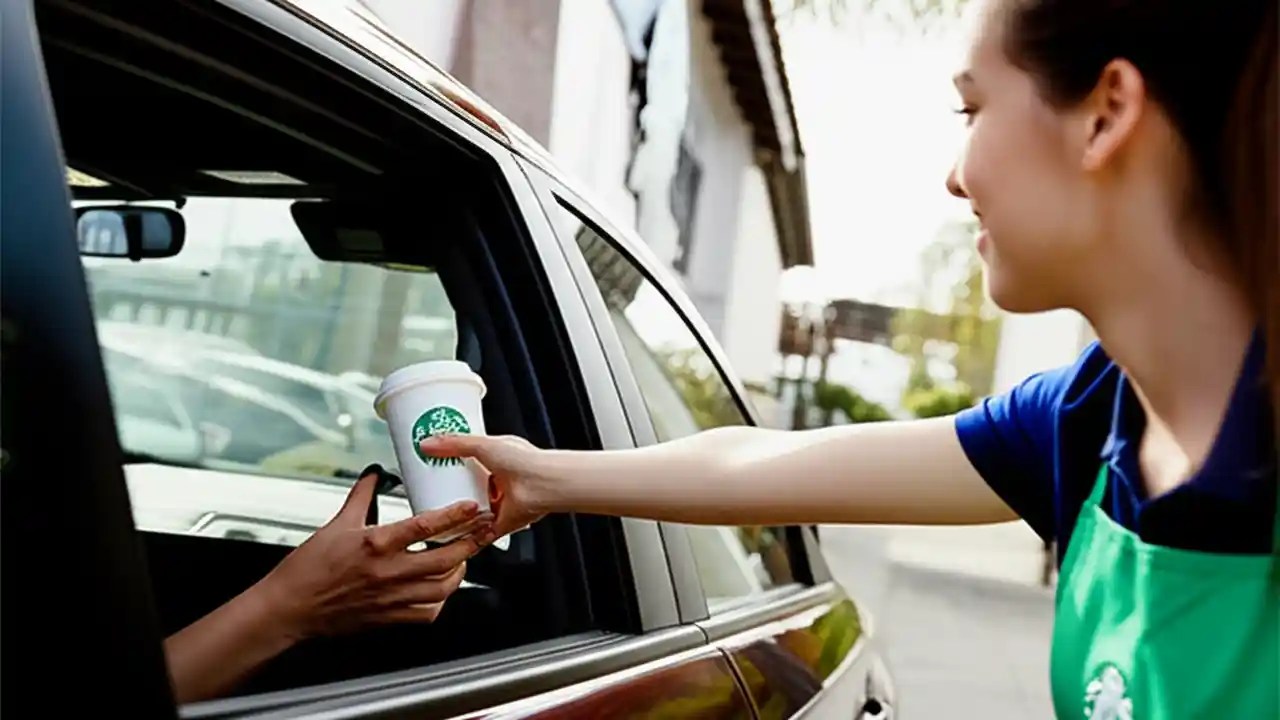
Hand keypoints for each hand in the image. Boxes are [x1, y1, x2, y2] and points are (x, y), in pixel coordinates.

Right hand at [256, 471, 490, 639]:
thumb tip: (374, 474)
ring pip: (441, 588)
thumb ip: (361, 496)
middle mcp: (388, 572)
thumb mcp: (336, 524)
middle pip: (444, 559)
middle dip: (468, 544)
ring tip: (463, 558)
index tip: (471, 507)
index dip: (453, 515)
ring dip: (459, 572)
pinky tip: (441, 588)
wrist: (290, 607)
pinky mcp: (388, 617)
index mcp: (376, 544)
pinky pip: (426, 613)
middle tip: (479, 533)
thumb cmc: (308, 569)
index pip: (424, 526)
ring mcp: (390, 598)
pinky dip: (440, 601)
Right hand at [419, 434, 546, 546]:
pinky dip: (467, 532)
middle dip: (453, 489)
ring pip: (473, 510)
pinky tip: (452, 531)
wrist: (542, 486)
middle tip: (431, 489)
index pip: (470, 461)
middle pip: (469, 487)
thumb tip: (428, 443)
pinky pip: (480, 531)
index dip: (452, 462)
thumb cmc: (525, 462)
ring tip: (437, 511)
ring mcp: (500, 503)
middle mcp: (499, 482)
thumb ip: (455, 443)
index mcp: (498, 460)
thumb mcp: (483, 444)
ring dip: (459, 511)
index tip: (433, 464)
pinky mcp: (500, 523)